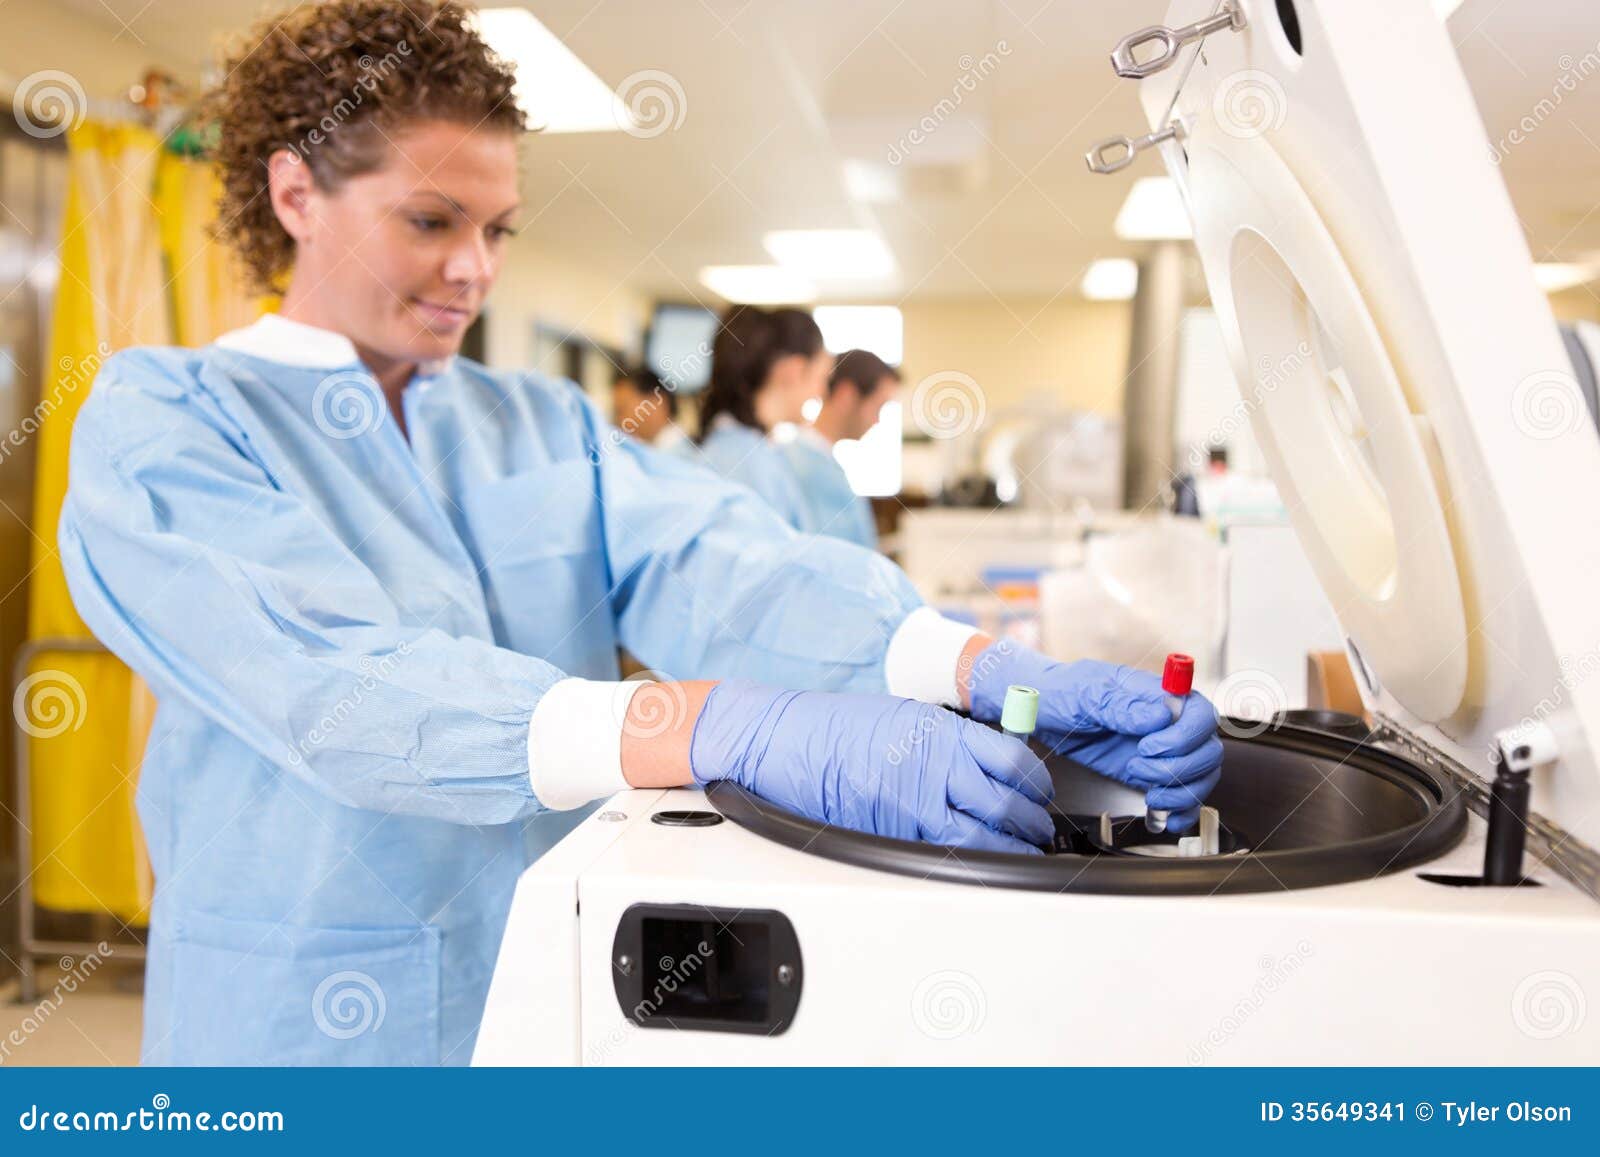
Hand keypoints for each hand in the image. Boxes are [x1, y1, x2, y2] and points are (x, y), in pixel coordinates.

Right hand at [690, 681, 1054, 853]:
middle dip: (1031, 824)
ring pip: (981, 838)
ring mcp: (912, 803)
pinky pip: (941, 856)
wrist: (785, 740)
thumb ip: (951, 740)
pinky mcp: (890, 833)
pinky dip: (967, 863)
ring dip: (1009, 849)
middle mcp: (934, 766)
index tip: (1040, 793)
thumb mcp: (906, 717)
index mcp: (941, 731)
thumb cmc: (839, 726)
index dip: (1036, 782)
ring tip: (1019, 852)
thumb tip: (992, 764)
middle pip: (1006, 804)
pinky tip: (977, 864)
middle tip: (1040, 831)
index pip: (1013, 759)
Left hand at [968, 643, 1222, 831]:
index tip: (1149, 747)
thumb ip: (1121, 705)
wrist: (1039, 713)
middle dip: (1177, 768)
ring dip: (1180, 792)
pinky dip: (1181, 810)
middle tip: (1138, 768)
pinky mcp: (1151, 773)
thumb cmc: (1061, 692)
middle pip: (1207, 750)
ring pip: (1201, 775)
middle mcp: (1167, 723)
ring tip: (1149, 793)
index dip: (1184, 737)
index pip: (1200, 713)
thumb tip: (1158, 716)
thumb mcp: (1085, 694)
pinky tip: (1165, 816)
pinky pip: (1184, 794)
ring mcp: (1161, 750)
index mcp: (1156, 695)